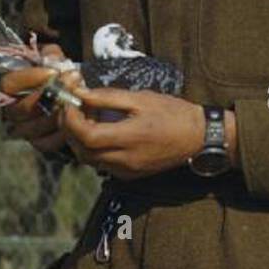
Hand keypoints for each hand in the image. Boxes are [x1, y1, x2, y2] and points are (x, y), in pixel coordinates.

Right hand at [0, 43, 72, 153]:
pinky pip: (47, 142)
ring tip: (78, 96)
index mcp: (11, 88)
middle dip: (50, 94)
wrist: (77, 95)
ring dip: (59, 111)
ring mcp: (24, 129)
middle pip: (22, 108)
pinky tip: (76, 116)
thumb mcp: (56, 58)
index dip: (29, 78)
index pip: (8, 84)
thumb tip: (52, 59)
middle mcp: (13, 111)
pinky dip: (63, 131)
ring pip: (35, 126)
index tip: (54, 72)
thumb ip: (51, 55)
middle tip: (73, 80)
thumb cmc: (61, 75)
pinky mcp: (39, 143)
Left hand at [58, 86, 206, 178]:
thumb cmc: (173, 113)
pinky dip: (93, 149)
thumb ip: (108, 97)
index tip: (69, 103)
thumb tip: (81, 93)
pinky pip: (101, 164)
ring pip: (89, 160)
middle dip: (70, 130)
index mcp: (130, 137)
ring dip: (79, 141)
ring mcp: (127, 171)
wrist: (199, 138)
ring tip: (85, 118)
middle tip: (71, 109)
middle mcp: (125, 160)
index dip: (71, 120)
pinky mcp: (130, 175)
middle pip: (82, 151)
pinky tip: (99, 132)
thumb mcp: (142, 98)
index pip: (86, 135)